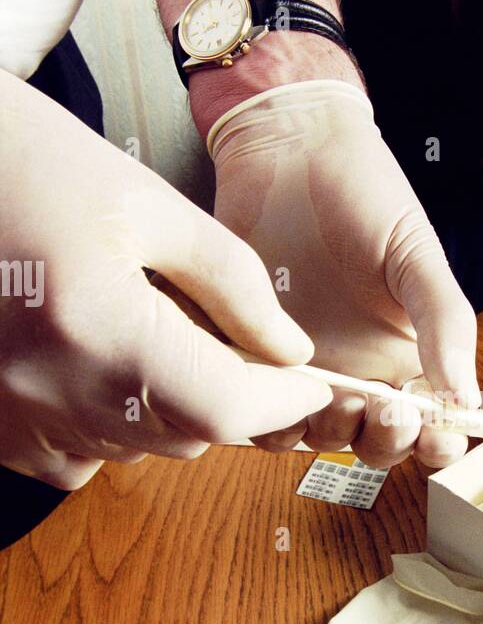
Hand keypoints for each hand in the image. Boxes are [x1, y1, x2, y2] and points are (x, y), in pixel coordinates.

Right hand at [0, 71, 331, 488]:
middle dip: (229, 396)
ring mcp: (15, 416)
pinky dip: (110, 429)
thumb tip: (291, 350)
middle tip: (231, 342)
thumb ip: (234, 283)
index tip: (311, 383)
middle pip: (188, 435)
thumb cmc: (30, 162)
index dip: (282, 401)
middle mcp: (51, 387)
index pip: (226, 407)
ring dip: (171, 409)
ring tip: (153, 335)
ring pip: (139, 450)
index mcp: (98, 326)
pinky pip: (79, 461)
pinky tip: (103, 369)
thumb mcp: (149, 202)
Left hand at [207, 79, 480, 469]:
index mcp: (405, 357)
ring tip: (338, 392)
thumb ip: (445, 321)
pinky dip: (265, 411)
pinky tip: (281, 384)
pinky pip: (253, 407)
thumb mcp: (416, 254)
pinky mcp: (247, 356)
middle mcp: (356, 373)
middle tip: (391, 409)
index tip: (440, 434)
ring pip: (314, 437)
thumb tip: (465, 394)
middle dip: (386, 440)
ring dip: (330, 430)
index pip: (430, 426)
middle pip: (373, 444)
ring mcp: (299, 370)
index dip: (438, 444)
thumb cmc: (364, 192)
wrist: (287, 150)